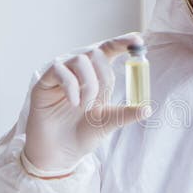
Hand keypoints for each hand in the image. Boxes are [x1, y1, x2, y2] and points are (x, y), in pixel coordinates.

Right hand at [22, 33, 149, 175]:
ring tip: (84, 105)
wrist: (60, 153)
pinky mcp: (45, 82)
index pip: (109, 50)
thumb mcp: (108, 123)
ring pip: (80, 60)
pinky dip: (71, 86)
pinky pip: (59, 70)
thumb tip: (148, 109)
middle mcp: (79, 72)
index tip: (137, 40)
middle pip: (96, 52)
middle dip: (103, 75)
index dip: (122, 42)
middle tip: (99, 99)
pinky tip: (73, 103)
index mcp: (97, 77)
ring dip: (88, 84)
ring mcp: (61, 75)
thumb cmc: (82, 135)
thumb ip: (126, 114)